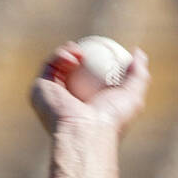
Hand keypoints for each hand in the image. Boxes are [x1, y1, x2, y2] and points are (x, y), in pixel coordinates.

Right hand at [29, 41, 149, 136]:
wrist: (86, 130)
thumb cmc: (111, 118)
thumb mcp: (133, 96)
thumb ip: (138, 75)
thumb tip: (138, 52)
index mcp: (89, 107)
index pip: (93, 80)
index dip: (99, 62)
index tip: (107, 51)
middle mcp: (70, 103)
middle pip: (74, 71)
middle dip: (81, 55)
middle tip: (92, 47)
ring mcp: (53, 96)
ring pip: (59, 65)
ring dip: (70, 52)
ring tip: (82, 53)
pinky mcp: (40, 90)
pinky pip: (49, 66)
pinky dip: (61, 56)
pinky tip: (74, 56)